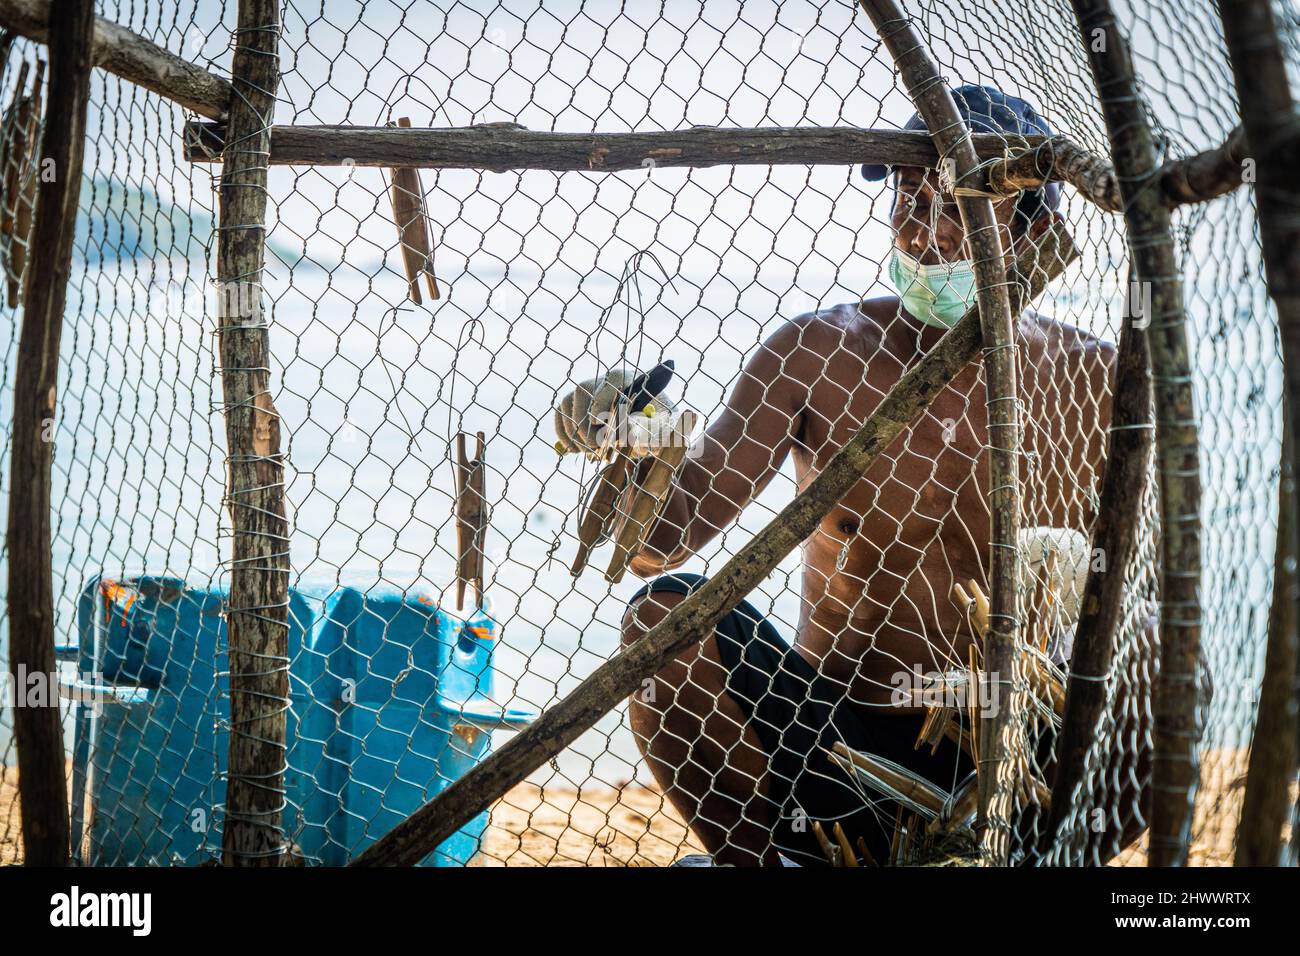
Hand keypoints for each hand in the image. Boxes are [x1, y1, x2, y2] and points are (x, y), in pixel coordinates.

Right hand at [554, 360, 677, 459]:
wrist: (650, 427)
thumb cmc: (658, 426)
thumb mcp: (661, 428)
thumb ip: (648, 429)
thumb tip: (628, 432)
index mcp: (628, 379)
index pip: (608, 384)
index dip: (601, 404)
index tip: (600, 425)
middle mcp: (604, 381)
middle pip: (583, 391)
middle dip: (584, 422)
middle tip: (594, 445)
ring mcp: (587, 392)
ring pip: (568, 403)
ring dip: (572, 429)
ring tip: (587, 450)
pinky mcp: (576, 406)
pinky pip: (561, 415)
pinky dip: (563, 433)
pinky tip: (574, 450)